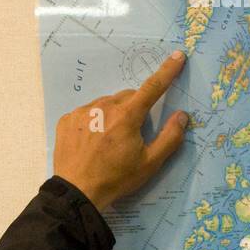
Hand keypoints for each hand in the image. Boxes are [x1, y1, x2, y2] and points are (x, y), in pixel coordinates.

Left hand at [53, 51, 188, 212]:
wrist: (77, 193)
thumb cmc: (115, 179)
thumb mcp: (149, 164)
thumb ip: (169, 138)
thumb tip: (182, 116)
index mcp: (127, 116)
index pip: (153, 87)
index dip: (167, 71)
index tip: (177, 56)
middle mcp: (104, 107)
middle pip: (127, 97)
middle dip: (134, 109)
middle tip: (131, 135)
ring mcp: (83, 112)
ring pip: (106, 104)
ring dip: (112, 115)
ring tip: (107, 142)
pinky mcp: (67, 120)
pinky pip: (86, 113)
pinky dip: (92, 122)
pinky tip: (91, 142)